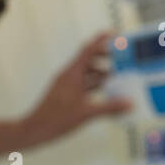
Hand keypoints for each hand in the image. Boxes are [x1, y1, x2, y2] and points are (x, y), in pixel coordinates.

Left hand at [0, 31, 132, 154]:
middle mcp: (69, 76)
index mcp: (72, 74)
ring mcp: (68, 85)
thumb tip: (129, 104)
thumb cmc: (56, 119)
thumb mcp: (87, 113)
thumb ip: (110, 108)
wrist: (35, 130)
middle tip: (121, 58)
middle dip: (105, 56)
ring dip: (102, 72)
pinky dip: (96, 84)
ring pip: (87, 72)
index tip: (114, 34)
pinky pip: (85, 84)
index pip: (88, 50)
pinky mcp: (67, 94)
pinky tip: (107, 92)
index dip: (101, 40)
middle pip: (89, 59)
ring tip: (118, 77)